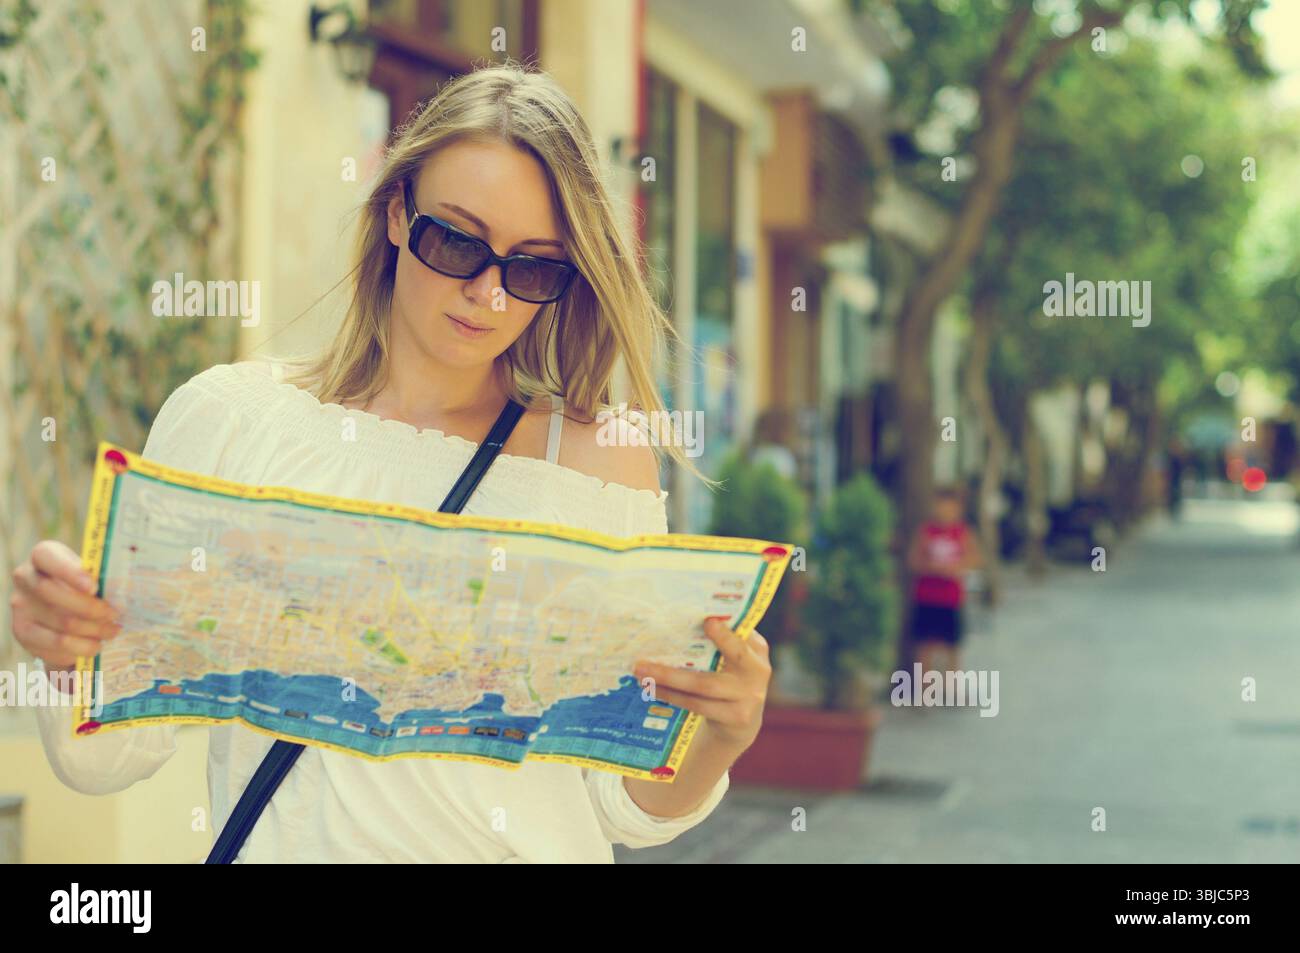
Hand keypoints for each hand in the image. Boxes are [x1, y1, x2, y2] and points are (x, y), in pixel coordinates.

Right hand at [10, 540, 122, 674]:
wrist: (62, 612)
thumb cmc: (84, 586)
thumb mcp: (91, 576)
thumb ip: (101, 579)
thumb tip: (127, 591)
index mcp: (43, 556)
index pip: (46, 556)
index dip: (69, 572)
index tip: (94, 587)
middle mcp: (25, 578)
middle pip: (52, 593)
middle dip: (90, 608)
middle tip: (115, 615)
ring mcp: (20, 606)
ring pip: (60, 623)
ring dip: (93, 630)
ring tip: (113, 631)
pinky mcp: (22, 632)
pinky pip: (56, 645)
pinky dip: (81, 647)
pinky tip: (96, 645)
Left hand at [633, 617, 770, 753]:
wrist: (741, 723)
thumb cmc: (729, 678)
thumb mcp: (734, 657)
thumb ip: (720, 640)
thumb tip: (678, 619)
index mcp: (756, 648)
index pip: (740, 634)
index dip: (725, 631)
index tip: (707, 621)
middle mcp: (757, 670)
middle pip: (723, 660)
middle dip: (696, 646)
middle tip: (660, 645)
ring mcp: (750, 697)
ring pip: (703, 684)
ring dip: (668, 677)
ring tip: (641, 670)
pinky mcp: (736, 718)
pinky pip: (698, 704)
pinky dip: (672, 696)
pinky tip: (653, 689)